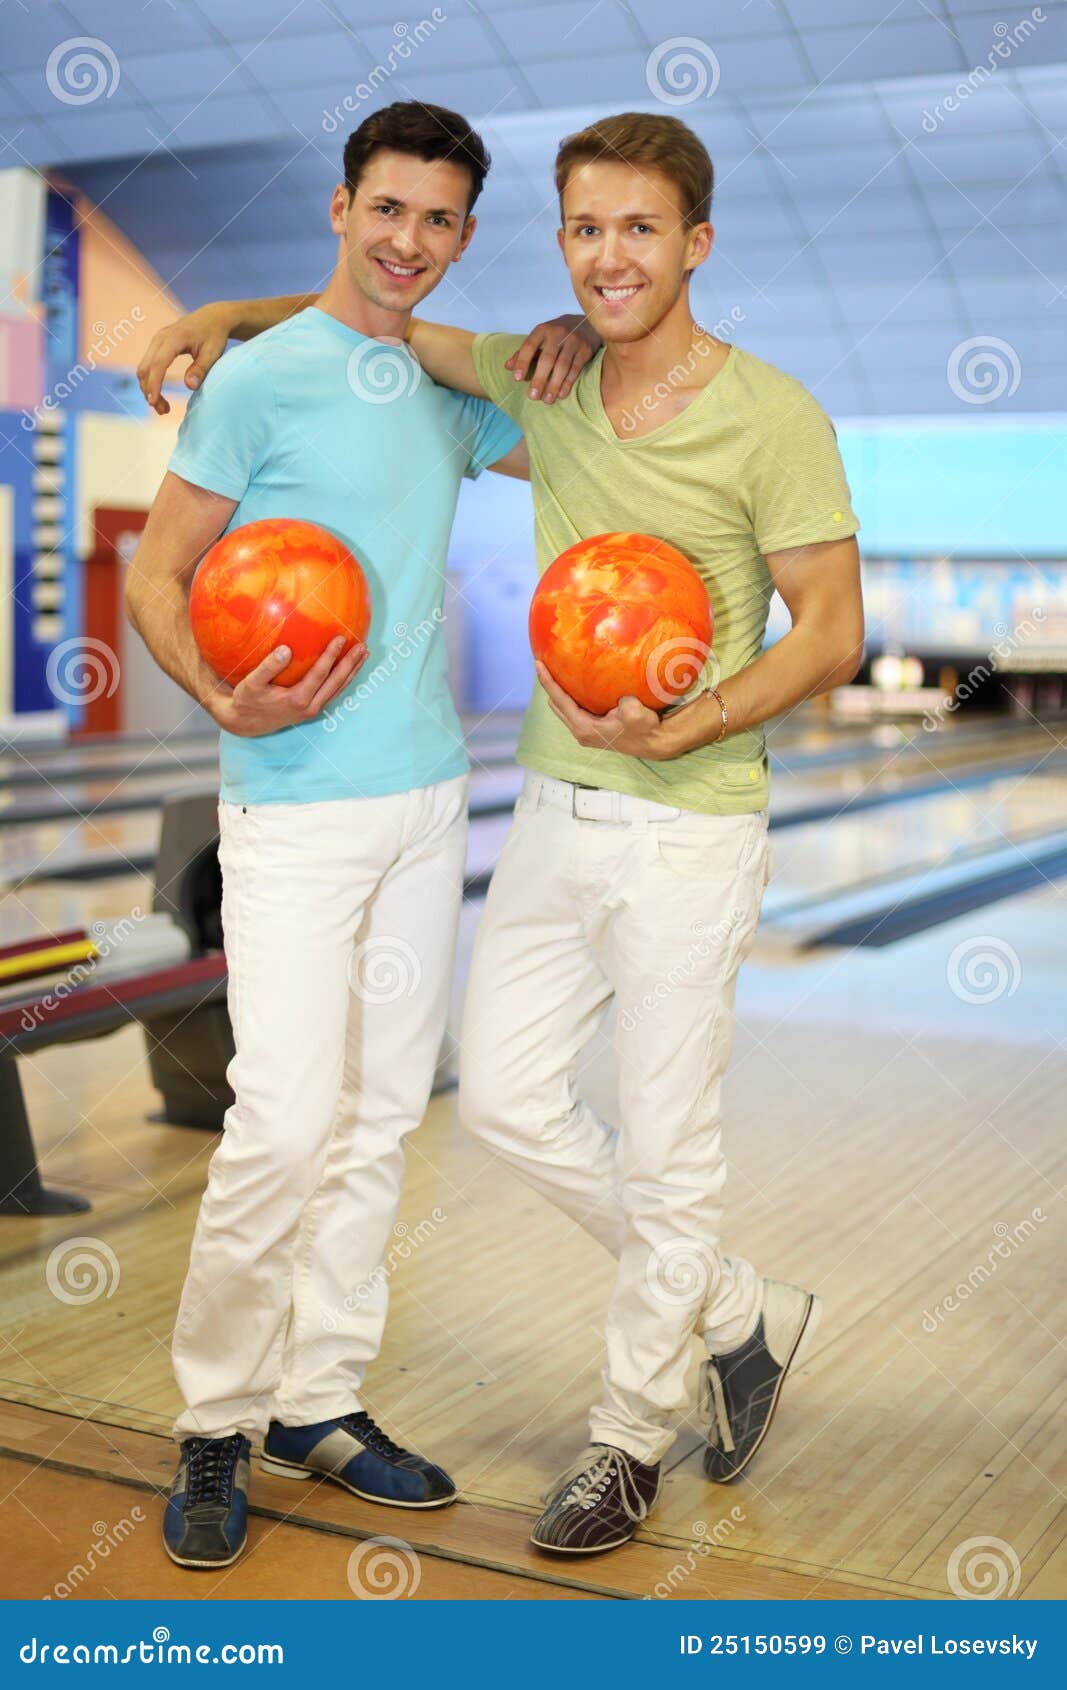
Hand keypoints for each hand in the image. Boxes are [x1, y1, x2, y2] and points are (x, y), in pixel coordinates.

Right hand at [137, 303, 234, 415]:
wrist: (213, 317)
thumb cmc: (215, 335)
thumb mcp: (213, 353)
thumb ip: (201, 369)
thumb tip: (189, 386)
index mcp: (175, 338)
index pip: (159, 364)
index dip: (154, 384)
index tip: (154, 402)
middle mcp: (161, 337)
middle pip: (146, 367)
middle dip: (150, 391)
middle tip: (163, 411)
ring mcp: (157, 340)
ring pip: (144, 368)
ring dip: (149, 388)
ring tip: (163, 408)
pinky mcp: (158, 345)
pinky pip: (148, 365)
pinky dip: (151, 381)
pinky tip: (160, 395)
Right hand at [210, 636, 367, 736]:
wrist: (246, 722)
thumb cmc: (247, 700)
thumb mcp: (252, 684)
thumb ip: (268, 667)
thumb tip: (285, 650)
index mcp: (297, 700)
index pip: (320, 674)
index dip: (331, 655)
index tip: (341, 638)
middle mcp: (309, 706)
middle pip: (336, 683)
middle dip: (351, 664)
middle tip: (362, 646)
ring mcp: (312, 709)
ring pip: (338, 689)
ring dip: (352, 671)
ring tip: (363, 654)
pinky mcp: (311, 708)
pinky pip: (332, 692)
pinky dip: (343, 679)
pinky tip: (348, 667)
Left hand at [504, 313, 600, 402]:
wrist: (584, 323)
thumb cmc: (555, 336)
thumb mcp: (539, 339)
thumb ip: (523, 353)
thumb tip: (507, 367)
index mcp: (542, 330)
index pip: (529, 346)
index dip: (522, 362)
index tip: (517, 379)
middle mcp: (558, 333)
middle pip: (547, 359)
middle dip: (539, 379)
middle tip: (532, 397)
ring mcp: (573, 341)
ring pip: (562, 366)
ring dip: (554, 385)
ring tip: (547, 400)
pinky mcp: (585, 350)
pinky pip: (575, 369)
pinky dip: (568, 383)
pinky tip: (561, 395)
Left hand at [535, 662, 672, 757]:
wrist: (656, 742)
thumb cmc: (646, 728)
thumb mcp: (636, 713)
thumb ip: (625, 704)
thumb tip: (619, 693)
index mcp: (584, 728)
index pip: (559, 700)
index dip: (547, 681)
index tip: (538, 664)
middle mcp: (581, 731)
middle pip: (555, 704)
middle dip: (549, 685)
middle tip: (545, 663)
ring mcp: (586, 732)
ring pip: (563, 708)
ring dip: (559, 691)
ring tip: (557, 670)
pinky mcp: (593, 729)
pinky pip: (574, 709)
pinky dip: (571, 696)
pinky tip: (576, 683)